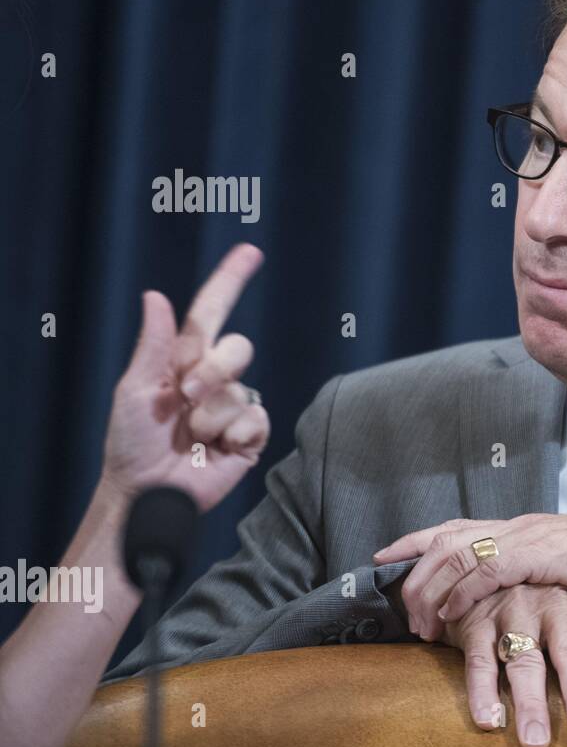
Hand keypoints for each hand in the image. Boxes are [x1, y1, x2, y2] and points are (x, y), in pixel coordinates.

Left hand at [101, 244, 268, 512]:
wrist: (147, 493)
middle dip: (213, 371)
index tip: (250, 252)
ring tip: (193, 438)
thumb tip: (155, 295)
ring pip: (241, 390)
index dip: (231, 280)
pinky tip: (217, 449)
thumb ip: (153, 346)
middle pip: (237, 348)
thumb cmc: (131, 443)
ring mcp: (234, 406)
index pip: (212, 312)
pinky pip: (256, 418)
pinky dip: (234, 434)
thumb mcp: (134, 390)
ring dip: (211, 416)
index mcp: (184, 360)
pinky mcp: (250, 435)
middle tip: (185, 397)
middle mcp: (214, 378)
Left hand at [376, 514, 566, 641]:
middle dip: (413, 570)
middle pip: (448, 539)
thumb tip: (523, 601)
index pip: (460, 526)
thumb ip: (544, 580)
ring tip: (421, 625)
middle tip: (397, 607)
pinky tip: (452, 617)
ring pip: (458, 554)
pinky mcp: (541, 553)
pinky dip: (461, 595)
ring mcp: (530, 536)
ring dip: (432, 591)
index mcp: (528, 528)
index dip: (419, 539)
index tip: (385, 555)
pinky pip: (485, 571)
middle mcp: (522, 526)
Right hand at [397, 581, 566, 746]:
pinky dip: (483, 692)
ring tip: (535, 741)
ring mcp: (514, 612)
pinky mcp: (477, 623)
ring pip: (525, 660)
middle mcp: (553, 606)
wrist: (483, 570)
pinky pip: (480, 661)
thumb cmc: (543, 600)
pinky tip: (489, 721)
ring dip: (531, 702)